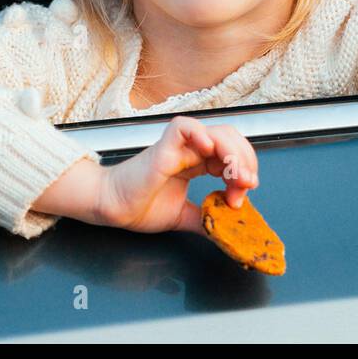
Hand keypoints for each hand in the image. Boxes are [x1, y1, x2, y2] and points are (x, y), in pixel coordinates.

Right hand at [95, 116, 258, 233]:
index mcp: (196, 162)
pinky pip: (184, 127)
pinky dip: (200, 133)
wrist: (111, 208)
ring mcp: (177, 146)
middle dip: (245, 161)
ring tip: (235, 175)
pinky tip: (209, 149)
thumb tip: (227, 231)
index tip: (241, 197)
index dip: (243, 172)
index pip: (231, 156)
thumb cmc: (138, 206)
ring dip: (233, 152)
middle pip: (230, 140)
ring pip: (216, 132)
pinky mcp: (163, 147)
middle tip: (246, 185)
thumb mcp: (183, 216)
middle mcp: (190, 150)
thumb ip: (205, 220)